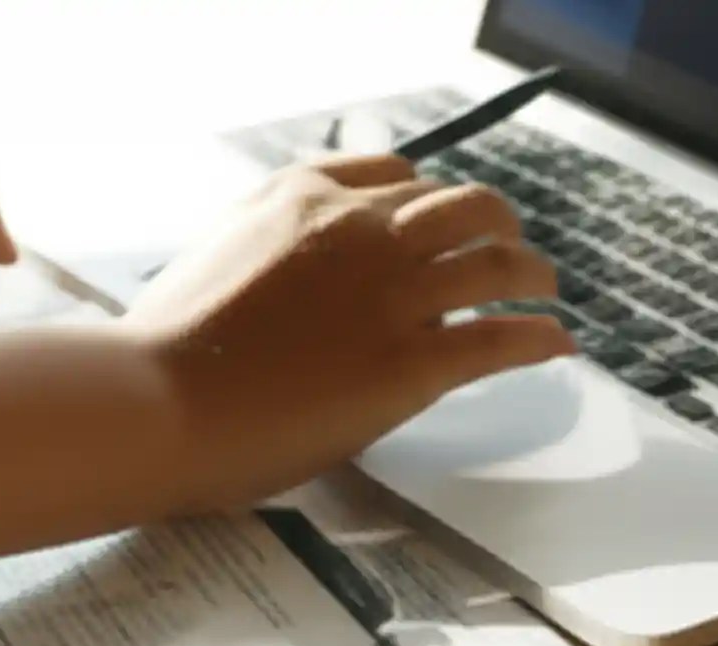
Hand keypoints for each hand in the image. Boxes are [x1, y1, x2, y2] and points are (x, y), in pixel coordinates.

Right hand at [128, 154, 574, 507]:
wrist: (159, 399)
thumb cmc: (164, 345)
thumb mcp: (213, 257)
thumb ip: (267, 248)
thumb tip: (294, 268)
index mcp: (304, 196)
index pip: (393, 174)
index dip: (427, 197)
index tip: (438, 219)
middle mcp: (360, 228)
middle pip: (462, 204)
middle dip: (494, 223)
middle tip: (507, 247)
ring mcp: (393, 292)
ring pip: (497, 260)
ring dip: (533, 272)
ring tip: (546, 289)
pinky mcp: (414, 359)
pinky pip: (502, 336)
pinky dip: (540, 336)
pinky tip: (558, 342)